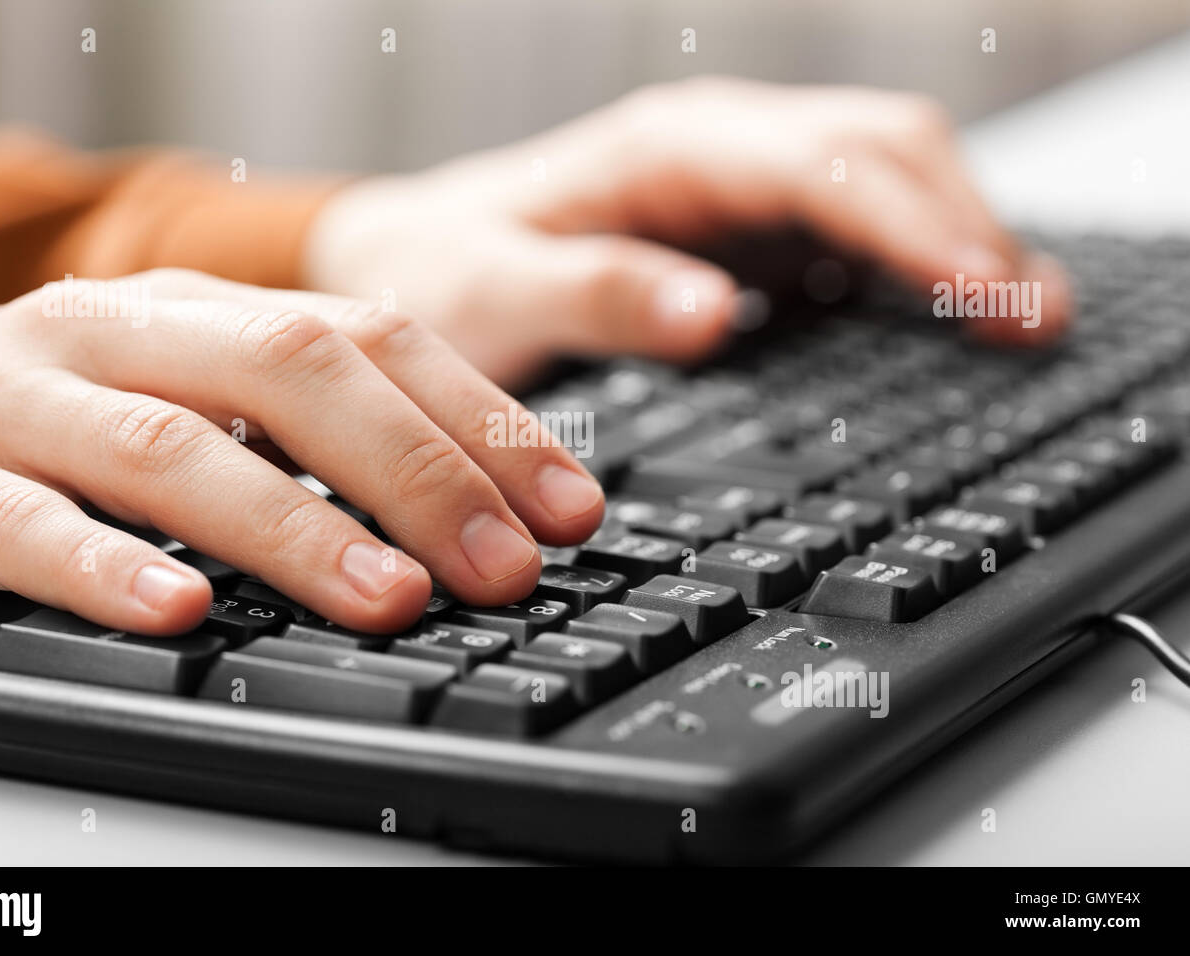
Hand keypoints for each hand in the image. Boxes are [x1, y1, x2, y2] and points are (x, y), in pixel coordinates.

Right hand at [0, 271, 603, 635]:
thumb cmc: (53, 434)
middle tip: (502, 565)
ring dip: (295, 527)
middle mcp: (118, 335)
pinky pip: (22, 526)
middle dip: (417, 470)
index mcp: (199, 314)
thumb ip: (310, 441)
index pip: (373, 338)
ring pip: (172, 450)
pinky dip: (107, 569)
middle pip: (291, 372)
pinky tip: (181, 614)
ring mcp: (18, 400)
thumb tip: (471, 513)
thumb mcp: (194, 408)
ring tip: (388, 597)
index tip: (567, 508)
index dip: (483, 420)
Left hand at [307, 77, 1070, 386]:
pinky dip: (918, 264)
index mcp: (667, 151)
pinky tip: (950, 316)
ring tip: (1024, 321)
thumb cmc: (440, 274)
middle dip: (967, 228)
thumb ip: (594, 296)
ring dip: (960, 240)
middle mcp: (716, 152)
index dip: (915, 224)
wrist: (409, 263)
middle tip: (1033, 323)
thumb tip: (713, 314)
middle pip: (882, 156)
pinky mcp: (742, 233)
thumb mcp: (492, 290)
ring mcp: (736, 190)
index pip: (825, 167)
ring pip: (885, 183)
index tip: (981, 291)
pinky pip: (856, 229)